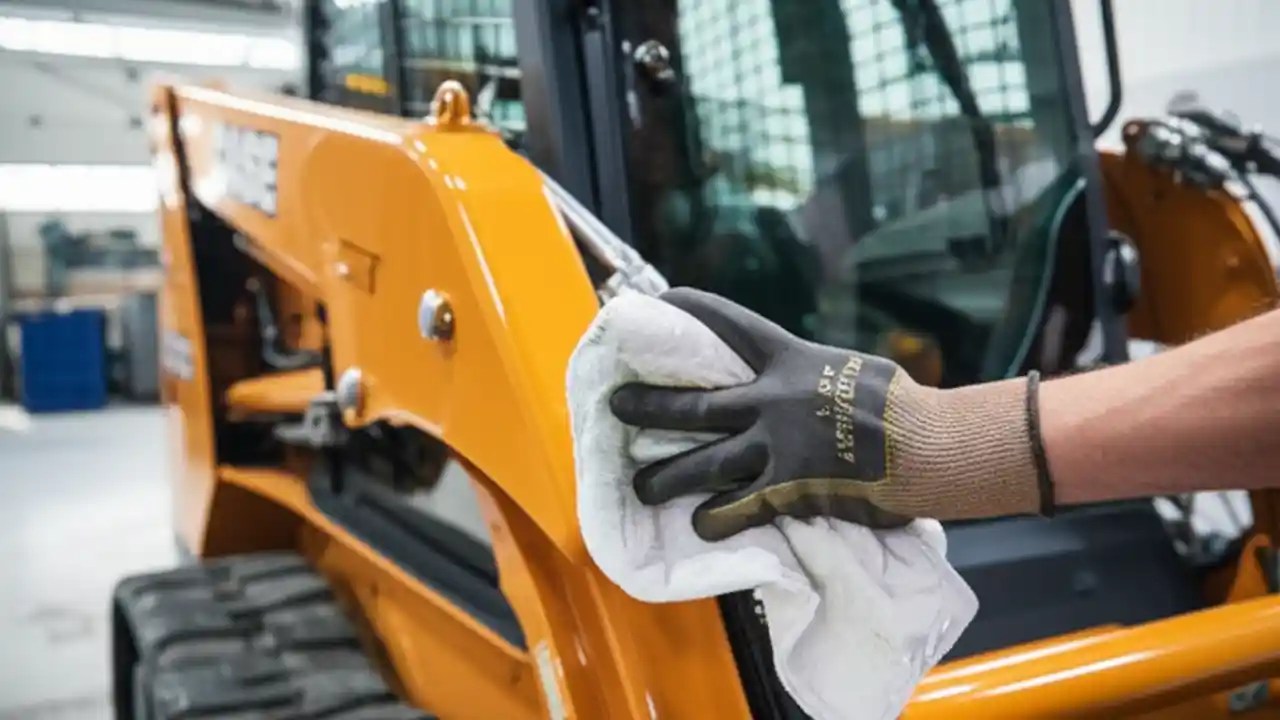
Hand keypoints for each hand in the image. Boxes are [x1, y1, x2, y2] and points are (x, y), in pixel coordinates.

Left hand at [610, 288, 1050, 540]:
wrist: (928, 446)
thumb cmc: (899, 405)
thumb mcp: (852, 370)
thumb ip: (813, 375)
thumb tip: (800, 381)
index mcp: (790, 360)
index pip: (731, 325)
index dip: (692, 310)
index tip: (659, 299)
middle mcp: (772, 399)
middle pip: (695, 403)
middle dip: (650, 406)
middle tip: (616, 406)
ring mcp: (776, 447)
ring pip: (704, 463)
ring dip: (667, 477)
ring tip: (641, 486)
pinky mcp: (787, 489)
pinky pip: (737, 508)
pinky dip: (715, 519)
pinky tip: (700, 526)